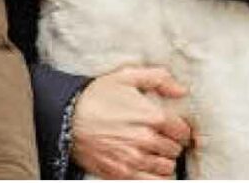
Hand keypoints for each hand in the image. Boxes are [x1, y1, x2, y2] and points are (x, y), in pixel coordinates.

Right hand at [71, 66, 191, 179]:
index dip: (178, 128)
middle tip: (158, 137)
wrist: (65, 118)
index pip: (183, 131)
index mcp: (151, 116)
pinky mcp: (122, 173)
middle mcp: (146, 140)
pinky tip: (147, 166)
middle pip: (175, 150)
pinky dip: (154, 176)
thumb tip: (181, 91)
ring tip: (151, 151)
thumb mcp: (124, 77)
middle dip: (169, 143)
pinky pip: (153, 181)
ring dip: (162, 160)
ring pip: (166, 167)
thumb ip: (158, 78)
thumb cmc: (94, 98)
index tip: (170, 127)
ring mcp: (134, 159)